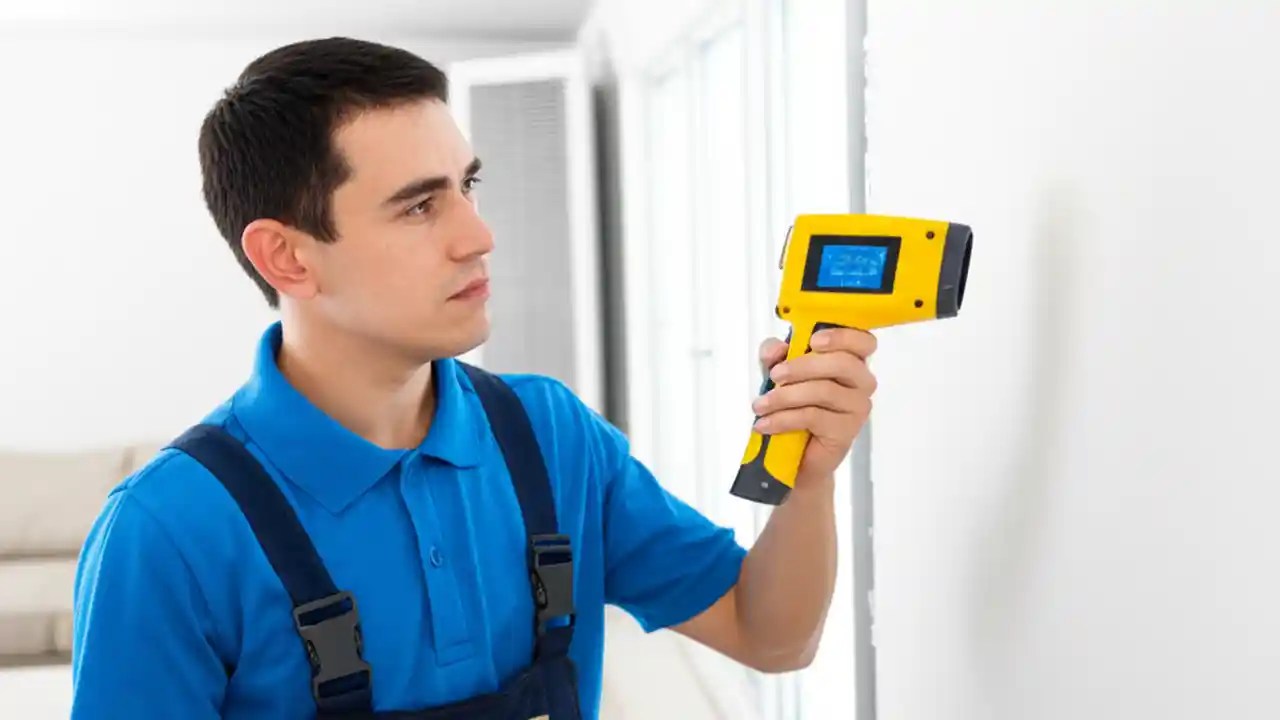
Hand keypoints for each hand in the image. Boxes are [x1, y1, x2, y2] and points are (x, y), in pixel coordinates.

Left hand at [750, 327, 877, 484]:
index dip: (842, 336)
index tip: (813, 340)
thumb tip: (775, 350)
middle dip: (802, 366)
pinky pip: (814, 417)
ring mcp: (857, 408)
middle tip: (775, 375)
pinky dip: (783, 419)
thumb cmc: (795, 406)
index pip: (863, 340)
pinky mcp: (846, 432)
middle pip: (842, 363)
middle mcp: (861, 382)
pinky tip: (765, 424)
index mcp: (851, 360)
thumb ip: (775, 354)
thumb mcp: (779, 373)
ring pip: (824, 391)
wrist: (796, 456)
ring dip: (785, 396)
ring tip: (760, 405)